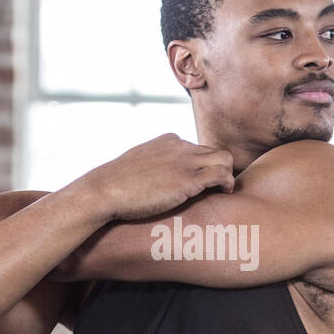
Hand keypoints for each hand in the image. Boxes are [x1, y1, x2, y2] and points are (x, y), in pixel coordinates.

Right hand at [81, 133, 234, 221]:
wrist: (106, 189)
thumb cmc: (115, 183)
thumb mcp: (136, 164)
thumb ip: (151, 165)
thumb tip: (150, 178)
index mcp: (168, 140)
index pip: (197, 148)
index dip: (202, 165)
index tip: (200, 181)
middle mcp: (180, 146)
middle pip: (214, 152)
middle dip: (218, 169)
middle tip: (217, 189)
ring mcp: (185, 161)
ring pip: (224, 159)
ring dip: (228, 174)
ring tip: (223, 190)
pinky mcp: (188, 180)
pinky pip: (222, 175)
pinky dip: (228, 183)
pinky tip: (224, 193)